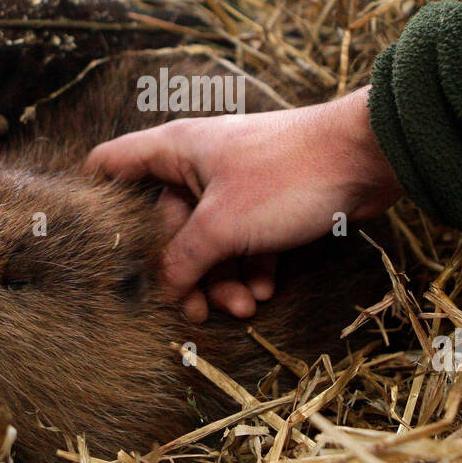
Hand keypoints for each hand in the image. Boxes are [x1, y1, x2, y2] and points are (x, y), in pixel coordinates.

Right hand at [84, 86, 401, 321]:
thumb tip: (165, 287)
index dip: (95, 198)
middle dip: (184, 269)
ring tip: (245, 306)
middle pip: (168, 222)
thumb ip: (184, 259)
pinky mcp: (270, 199)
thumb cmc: (287, 176)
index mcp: (175, 150)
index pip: (113, 165)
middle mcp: (199, 162)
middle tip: (196, 311)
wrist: (368, 155)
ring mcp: (236, 181)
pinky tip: (266, 291)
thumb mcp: (223, 225)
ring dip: (223, 276)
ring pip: (211, 236)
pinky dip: (252, 265)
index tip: (93, 244)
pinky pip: (246, 238)